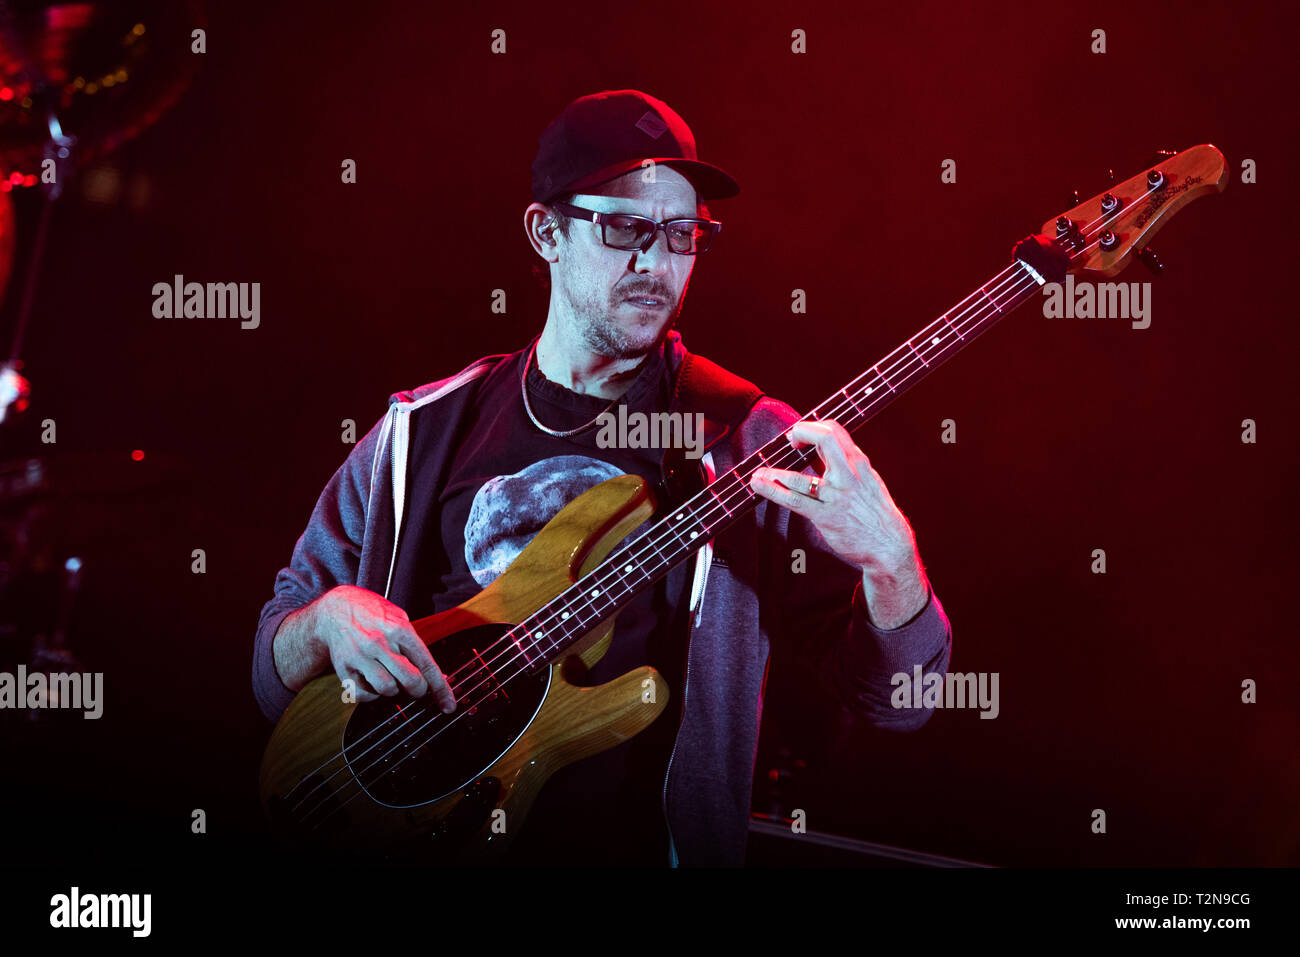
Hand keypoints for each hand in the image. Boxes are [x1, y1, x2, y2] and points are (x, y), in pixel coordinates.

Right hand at [309, 585, 456, 711]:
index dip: (440, 689)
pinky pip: (363, 695)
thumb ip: (416, 646)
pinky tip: (372, 682)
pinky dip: (372, 695)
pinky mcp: (343, 667)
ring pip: (387, 689)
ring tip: (390, 678)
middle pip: (410, 681)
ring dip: (393, 691)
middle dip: (418, 690)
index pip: (427, 665)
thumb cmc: (373, 615)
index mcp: (399, 629)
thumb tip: (438, 675)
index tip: (449, 706)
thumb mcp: (400, 619)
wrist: (335, 609)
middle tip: (416, 688)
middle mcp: (380, 643)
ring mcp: (360, 656)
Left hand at [749, 419, 927, 626]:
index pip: (835, 431)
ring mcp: (836, 496)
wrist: (890, 545)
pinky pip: (795, 501)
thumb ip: (847, 465)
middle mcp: (848, 476)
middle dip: (802, 432)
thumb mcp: (869, 480)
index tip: (800, 434)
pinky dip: (773, 491)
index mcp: (859, 464)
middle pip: (824, 439)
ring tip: (759, 473)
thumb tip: (822, 449)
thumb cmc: (876, 512)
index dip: (813, 427)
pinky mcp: (826, 517)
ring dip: (774, 473)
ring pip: (799, 477)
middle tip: (788, 440)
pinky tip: (760, 485)